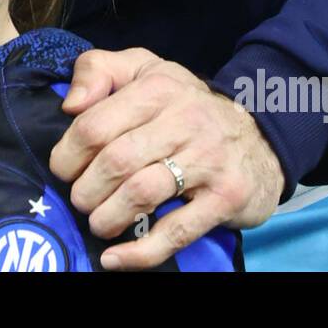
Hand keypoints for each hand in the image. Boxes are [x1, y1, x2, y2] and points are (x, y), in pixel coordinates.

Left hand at [49, 47, 284, 269]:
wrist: (263, 134)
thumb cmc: (186, 106)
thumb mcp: (144, 69)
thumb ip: (99, 71)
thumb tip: (69, 103)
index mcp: (157, 88)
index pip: (94, 125)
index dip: (68, 155)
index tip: (64, 171)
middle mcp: (184, 120)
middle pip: (114, 161)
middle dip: (85, 190)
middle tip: (81, 200)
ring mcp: (208, 160)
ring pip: (141, 193)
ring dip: (107, 217)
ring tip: (99, 223)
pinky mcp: (226, 197)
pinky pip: (176, 231)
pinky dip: (140, 251)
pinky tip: (115, 258)